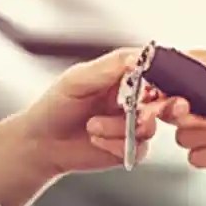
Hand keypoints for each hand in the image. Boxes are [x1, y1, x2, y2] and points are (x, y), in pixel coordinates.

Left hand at [0, 48, 161, 205]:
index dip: (163, 77)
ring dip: (119, 128)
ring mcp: (135, 124)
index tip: (156, 85)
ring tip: (92, 126)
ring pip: (148, 126)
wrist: (41, 143)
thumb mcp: (78, 79)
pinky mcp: (131, 148)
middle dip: (154, 108)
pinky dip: (116, 145)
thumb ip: (109, 67)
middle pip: (164, 100)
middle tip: (139, 113)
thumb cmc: (55, 106)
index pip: (156, 70)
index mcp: (125, 75)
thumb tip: (139, 57)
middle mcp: (135, 99)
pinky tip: (95, 139)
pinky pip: (139, 148)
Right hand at [87, 50, 205, 172]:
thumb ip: (198, 62)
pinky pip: (197, 157)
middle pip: (165, 116)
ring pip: (182, 138)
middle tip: (190, 108)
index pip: (161, 90)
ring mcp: (201, 134)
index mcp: (194, 88)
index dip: (157, 95)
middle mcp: (194, 111)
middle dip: (181, 114)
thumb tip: (168, 56)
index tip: (164, 95)